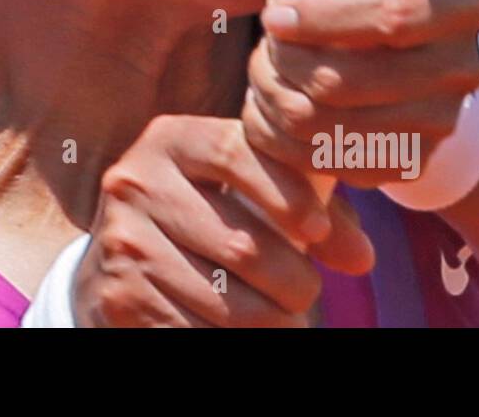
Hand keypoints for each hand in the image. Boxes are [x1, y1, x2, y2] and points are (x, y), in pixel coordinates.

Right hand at [72, 114, 374, 326]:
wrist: (121, 259)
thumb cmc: (209, 215)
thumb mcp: (251, 192)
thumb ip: (312, 207)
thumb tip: (360, 257)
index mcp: (170, 139)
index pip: (237, 153)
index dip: (289, 194)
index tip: (317, 231)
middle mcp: (135, 183)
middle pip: (241, 243)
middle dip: (293, 281)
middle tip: (305, 292)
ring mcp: (122, 242)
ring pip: (225, 301)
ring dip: (271, 320)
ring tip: (283, 316)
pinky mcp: (118, 296)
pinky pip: (196, 331)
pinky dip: (233, 339)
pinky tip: (242, 329)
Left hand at [242, 0, 478, 189]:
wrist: (403, 54)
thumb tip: (285, 5)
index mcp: (457, 5)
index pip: (389, 16)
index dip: (319, 19)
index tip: (274, 16)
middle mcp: (460, 68)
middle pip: (344, 82)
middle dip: (283, 62)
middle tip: (267, 45)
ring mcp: (439, 124)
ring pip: (324, 126)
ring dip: (274, 97)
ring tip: (265, 72)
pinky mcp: (407, 163)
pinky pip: (324, 161)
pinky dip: (280, 135)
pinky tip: (273, 105)